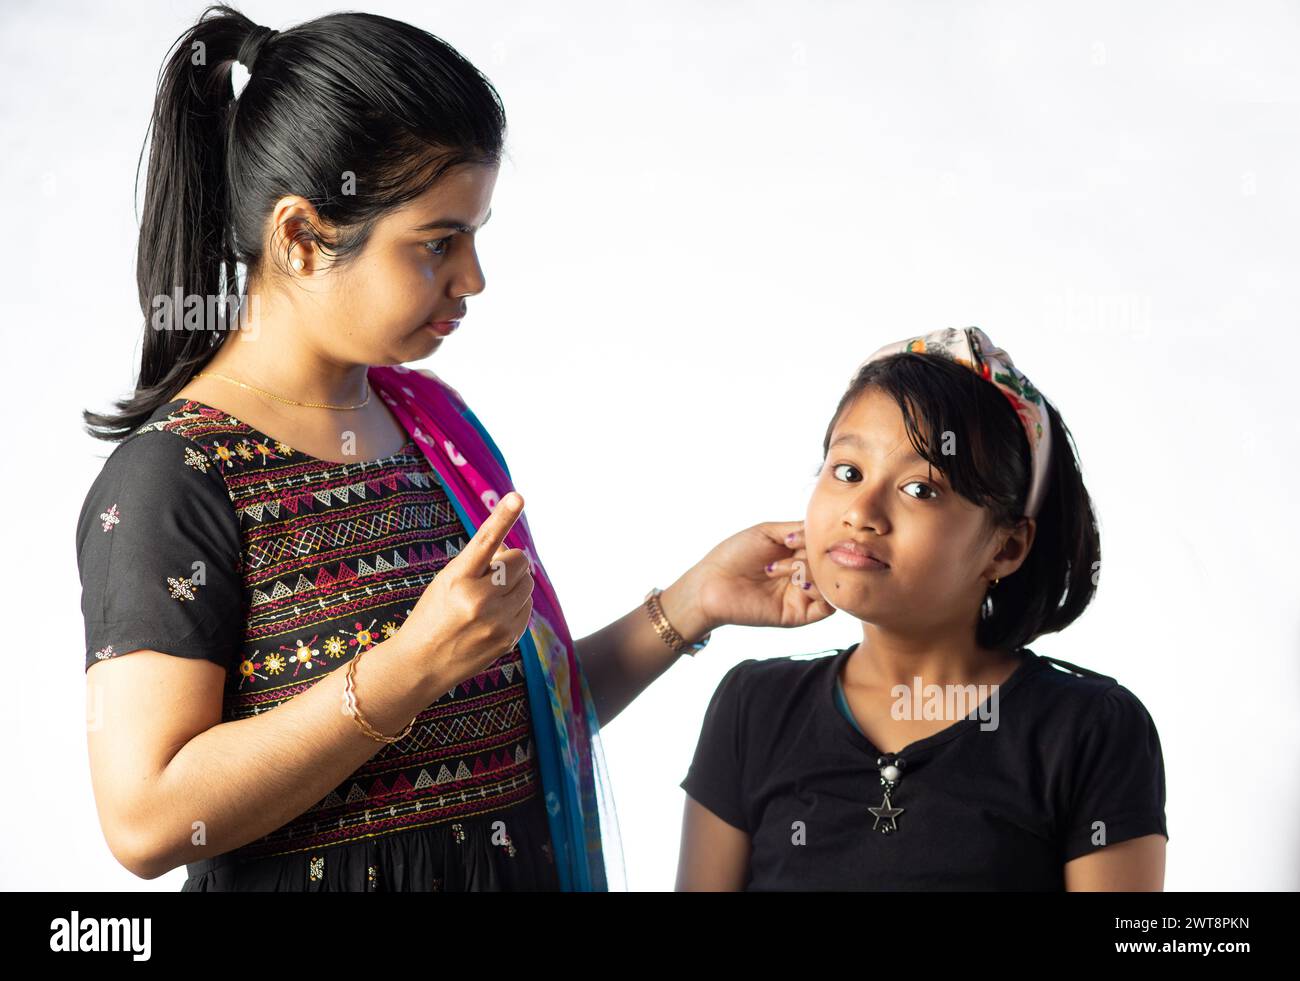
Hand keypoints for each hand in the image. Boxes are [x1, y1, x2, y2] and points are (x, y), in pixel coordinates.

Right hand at [394, 491, 533, 698]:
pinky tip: (495, 616)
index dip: (503, 516)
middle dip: (510, 563)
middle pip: (519, 562)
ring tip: (489, 598)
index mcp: (457, 580)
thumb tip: (513, 553)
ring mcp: (496, 622)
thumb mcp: (445, 582)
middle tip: (492, 573)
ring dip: (515, 584)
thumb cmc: (432, 615)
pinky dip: (517, 605)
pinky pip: (527, 608)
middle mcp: (478, 600)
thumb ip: (478, 565)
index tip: (518, 496)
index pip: (484, 541)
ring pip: (528, 584)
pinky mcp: (508, 639)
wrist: (421, 665)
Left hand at [668, 520, 834, 633]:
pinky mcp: (798, 614)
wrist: (710, 584)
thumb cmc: (733, 554)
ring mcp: (802, 594)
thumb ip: (800, 528)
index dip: (820, 538)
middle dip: (812, 554)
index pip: (826, 544)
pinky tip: (801, 584)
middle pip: (831, 561)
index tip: (794, 536)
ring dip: (810, 571)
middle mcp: (803, 572)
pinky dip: (821, 592)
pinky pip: (827, 606)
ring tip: (777, 569)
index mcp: (797, 552)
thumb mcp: (767, 532)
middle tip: (788, 550)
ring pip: (831, 582)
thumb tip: (826, 530)